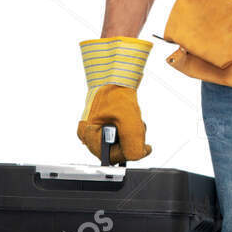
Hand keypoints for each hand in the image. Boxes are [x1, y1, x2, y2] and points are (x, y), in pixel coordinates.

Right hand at [77, 37, 152, 163]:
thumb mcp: (130, 122)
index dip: (129, 152)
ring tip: (133, 119)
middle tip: (136, 126)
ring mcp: (96, 130)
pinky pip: (121, 136)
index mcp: (88, 134)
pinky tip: (130, 118)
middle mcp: (89, 134)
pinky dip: (129, 129)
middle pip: (115, 152)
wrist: (116, 74)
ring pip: (120, 144)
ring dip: (132, 134)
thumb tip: (138, 156)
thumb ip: (133, 146)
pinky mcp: (104, 125)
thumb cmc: (116, 92)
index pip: (110, 157)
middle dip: (130, 141)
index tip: (143, 146)